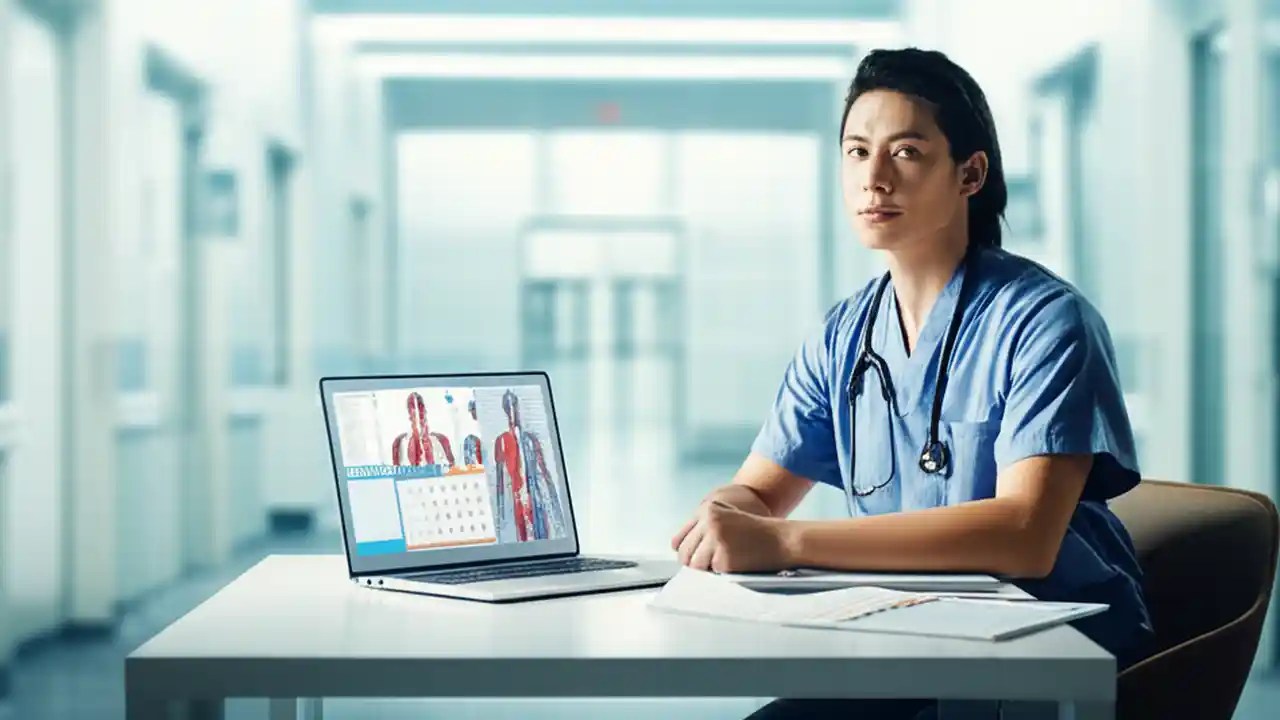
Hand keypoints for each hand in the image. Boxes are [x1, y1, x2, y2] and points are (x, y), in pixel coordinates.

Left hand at [670, 500, 793, 572]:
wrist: (782, 539)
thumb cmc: (757, 532)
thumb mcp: (729, 517)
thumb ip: (706, 526)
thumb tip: (680, 549)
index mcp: (708, 510)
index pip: (679, 539)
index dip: (685, 552)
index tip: (692, 559)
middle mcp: (709, 522)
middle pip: (684, 554)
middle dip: (694, 563)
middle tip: (707, 567)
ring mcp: (716, 539)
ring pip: (695, 565)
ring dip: (707, 569)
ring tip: (723, 564)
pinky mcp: (724, 558)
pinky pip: (712, 572)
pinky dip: (721, 573)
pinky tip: (735, 565)